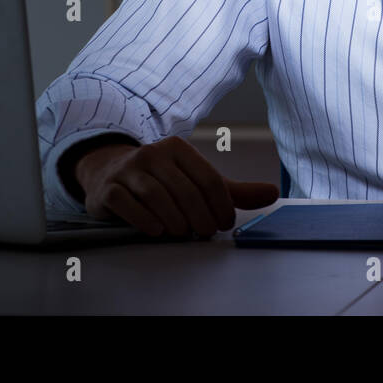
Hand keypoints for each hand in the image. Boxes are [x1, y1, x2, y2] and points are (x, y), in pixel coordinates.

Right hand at [74, 135, 278, 237]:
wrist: (108, 174)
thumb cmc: (162, 181)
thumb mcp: (196, 181)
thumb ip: (233, 191)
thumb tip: (273, 193)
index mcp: (178, 149)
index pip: (209, 179)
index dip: (221, 206)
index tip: (223, 225)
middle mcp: (152, 154)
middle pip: (185, 191)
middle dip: (200, 218)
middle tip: (204, 233)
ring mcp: (128, 170)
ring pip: (157, 198)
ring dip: (175, 222)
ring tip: (182, 233)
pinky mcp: (109, 188)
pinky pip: (129, 205)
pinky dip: (146, 221)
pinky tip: (157, 231)